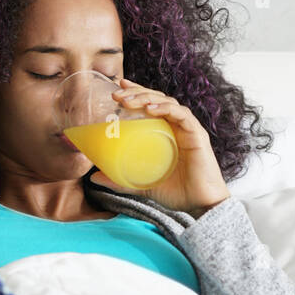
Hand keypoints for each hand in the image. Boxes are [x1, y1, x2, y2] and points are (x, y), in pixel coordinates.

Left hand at [91, 77, 229, 214]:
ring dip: (147, 98)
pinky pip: (182, 115)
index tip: (117, 88)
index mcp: (166, 132)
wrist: (200, 206)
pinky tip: (151, 108)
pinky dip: (166, 108)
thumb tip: (94, 177)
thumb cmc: (177, 194)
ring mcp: (188, 129)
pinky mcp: (196, 135)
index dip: (135, 93)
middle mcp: (177, 126)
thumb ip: (120, 181)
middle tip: (116, 93)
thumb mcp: (142, 185)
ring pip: (167, 102)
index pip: (150, 105)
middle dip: (136, 93)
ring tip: (127, 100)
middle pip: (156, 99)